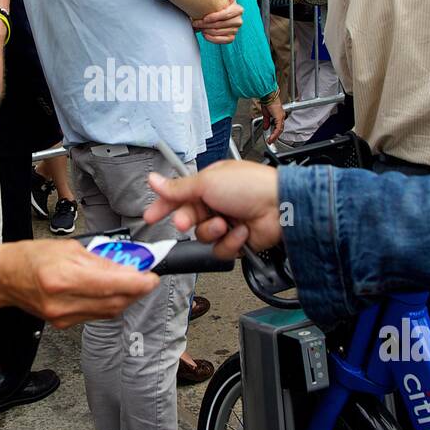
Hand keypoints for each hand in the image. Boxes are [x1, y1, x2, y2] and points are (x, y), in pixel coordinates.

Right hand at [0, 240, 158, 327]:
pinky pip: (96, 316)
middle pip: (115, 303)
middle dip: (136, 291)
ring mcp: (62, 316)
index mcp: (63, 278)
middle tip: (146, 278)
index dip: (139, 283)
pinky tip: (110, 292)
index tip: (152, 277)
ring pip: (108, 312)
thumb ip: (101, 258)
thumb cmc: (31, 256)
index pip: (113, 285)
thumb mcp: (69, 248)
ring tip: (130, 283)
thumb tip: (129, 264)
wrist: (3, 277)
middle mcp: (63, 302)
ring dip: (125, 298)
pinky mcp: (62, 324)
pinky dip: (108, 304)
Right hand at [143, 161, 282, 257]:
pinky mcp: (237, 240)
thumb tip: (154, 180)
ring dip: (213, 231)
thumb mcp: (207, 182)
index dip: (162, 206)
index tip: (150, 216)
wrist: (280, 206)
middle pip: (188, 220)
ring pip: (203, 237)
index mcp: (208, 184)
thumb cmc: (250, 186)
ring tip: (226, 223)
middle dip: (188, 221)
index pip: (178, 196)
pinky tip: (242, 231)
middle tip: (186, 221)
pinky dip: (231, 241)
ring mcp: (227, 222)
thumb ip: (178, 188)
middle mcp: (216, 203)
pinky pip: (221, 249)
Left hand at [192, 0, 242, 43]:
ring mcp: (235, 30)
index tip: (204, 18)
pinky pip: (222, 41)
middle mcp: (239, 21)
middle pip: (221, 25)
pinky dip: (213, 39)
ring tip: (198, 27)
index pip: (226, 15)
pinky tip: (205, 34)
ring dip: (207, 31)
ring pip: (220, 33)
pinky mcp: (231, 38)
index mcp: (238, 10)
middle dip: (207, 24)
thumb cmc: (220, 2)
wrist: (219, 12)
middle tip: (196, 22)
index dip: (215, 17)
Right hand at [261, 96, 284, 144]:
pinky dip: (274, 134)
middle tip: (270, 142)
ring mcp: (281, 117)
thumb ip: (266, 122)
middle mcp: (281, 117)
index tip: (270, 138)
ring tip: (270, 141)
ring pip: (279, 130)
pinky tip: (271, 137)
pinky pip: (278, 128)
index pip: (278, 127)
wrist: (268, 96)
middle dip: (275, 137)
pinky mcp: (279, 117)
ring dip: (274, 137)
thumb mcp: (266, 114)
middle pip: (279, 130)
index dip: (274, 133)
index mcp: (278, 116)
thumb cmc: (267, 102)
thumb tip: (266, 127)